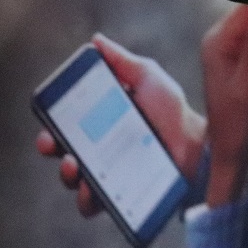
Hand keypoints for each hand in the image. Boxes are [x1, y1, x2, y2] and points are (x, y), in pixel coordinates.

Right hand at [36, 34, 206, 217]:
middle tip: (55, 146)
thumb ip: (122, 61)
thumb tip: (96, 41)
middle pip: (59, 153)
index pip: (61, 126)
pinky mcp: (120, 197)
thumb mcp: (147, 78)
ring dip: (66, 176)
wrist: (199, 144)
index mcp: (96, 124)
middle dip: (50, 149)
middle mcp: (96, 151)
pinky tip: (92, 190)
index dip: (48, 126)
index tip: (47, 126)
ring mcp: (106, 176)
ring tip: (74, 167)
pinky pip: (94, 205)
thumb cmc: (172, 111)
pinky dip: (87, 201)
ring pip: (72, 182)